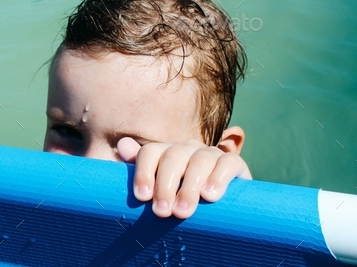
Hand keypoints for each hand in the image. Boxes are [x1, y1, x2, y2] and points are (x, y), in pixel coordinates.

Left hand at [118, 134, 251, 218]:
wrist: (221, 210)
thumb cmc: (178, 201)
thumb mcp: (157, 191)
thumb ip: (139, 171)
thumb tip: (123, 145)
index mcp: (164, 153)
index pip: (150, 152)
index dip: (144, 173)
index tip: (142, 197)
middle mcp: (186, 149)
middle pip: (173, 157)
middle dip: (165, 185)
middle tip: (161, 212)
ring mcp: (211, 154)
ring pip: (200, 161)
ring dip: (189, 187)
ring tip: (183, 212)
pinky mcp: (234, 163)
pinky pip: (227, 163)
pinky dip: (218, 178)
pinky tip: (210, 196)